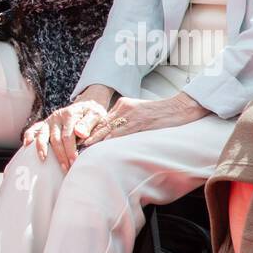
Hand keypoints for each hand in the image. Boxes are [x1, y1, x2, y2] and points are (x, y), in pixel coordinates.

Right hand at [25, 98, 108, 171]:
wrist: (87, 108)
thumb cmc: (93, 116)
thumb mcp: (96, 116)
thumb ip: (89, 124)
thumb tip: (80, 133)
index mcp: (70, 113)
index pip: (68, 135)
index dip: (70, 150)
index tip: (74, 162)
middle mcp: (57, 116)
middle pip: (55, 138)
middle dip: (60, 155)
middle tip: (65, 168)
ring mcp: (49, 120)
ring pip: (42, 135)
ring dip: (43, 149)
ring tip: (44, 160)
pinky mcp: (44, 123)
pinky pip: (33, 129)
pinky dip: (28, 136)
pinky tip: (27, 146)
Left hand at [80, 92, 209, 147]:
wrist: (178, 108)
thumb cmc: (160, 113)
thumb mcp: (139, 112)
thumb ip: (126, 119)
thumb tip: (114, 133)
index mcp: (122, 104)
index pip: (102, 119)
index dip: (89, 129)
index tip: (78, 138)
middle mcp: (123, 108)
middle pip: (101, 123)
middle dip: (87, 134)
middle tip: (74, 145)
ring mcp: (130, 115)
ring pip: (108, 129)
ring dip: (95, 139)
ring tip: (83, 148)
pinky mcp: (138, 122)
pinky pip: (121, 133)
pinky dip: (109, 141)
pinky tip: (101, 148)